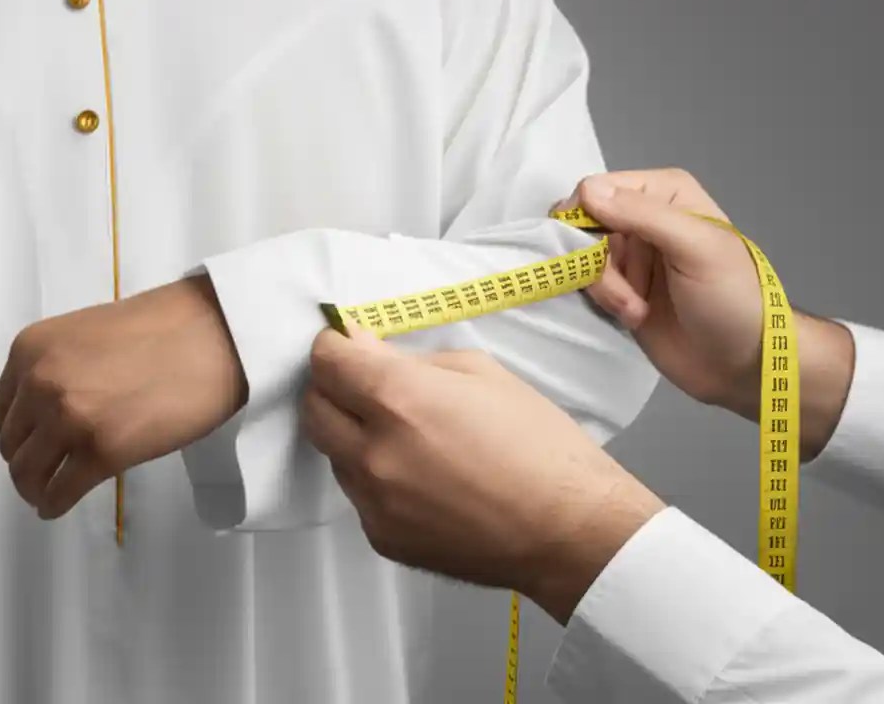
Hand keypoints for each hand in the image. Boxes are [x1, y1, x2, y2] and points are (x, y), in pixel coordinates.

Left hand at [0, 276, 246, 518]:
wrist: (213, 336)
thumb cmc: (165, 327)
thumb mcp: (87, 335)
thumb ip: (62, 368)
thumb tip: (54, 406)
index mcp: (31, 350)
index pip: (3, 409)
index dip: (17, 432)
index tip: (30, 443)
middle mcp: (39, 384)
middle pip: (12, 444)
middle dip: (26, 462)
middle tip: (43, 472)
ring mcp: (68, 420)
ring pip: (29, 473)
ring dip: (34, 489)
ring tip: (46, 495)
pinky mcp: (100, 453)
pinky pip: (61, 492)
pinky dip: (54, 505)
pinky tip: (57, 507)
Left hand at [303, 328, 663, 623]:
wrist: (569, 530)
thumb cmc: (539, 444)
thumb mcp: (482, 373)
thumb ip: (411, 359)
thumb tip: (362, 347)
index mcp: (398, 400)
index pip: (326, 360)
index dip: (336, 346)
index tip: (351, 346)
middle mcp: (373, 452)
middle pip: (314, 408)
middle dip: (333, 388)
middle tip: (367, 384)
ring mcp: (373, 502)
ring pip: (334, 453)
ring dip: (353, 435)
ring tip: (406, 436)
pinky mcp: (381, 537)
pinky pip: (359, 495)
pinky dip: (376, 478)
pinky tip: (421, 477)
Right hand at [563, 169, 854, 457]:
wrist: (740, 363)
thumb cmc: (729, 298)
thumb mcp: (695, 247)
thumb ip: (642, 215)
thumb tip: (586, 191)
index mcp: (664, 195)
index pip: (598, 189)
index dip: (587, 218)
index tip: (598, 252)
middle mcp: (642, 220)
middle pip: (584, 226)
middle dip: (597, 262)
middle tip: (625, 290)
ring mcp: (631, 257)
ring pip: (583, 260)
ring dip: (606, 289)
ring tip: (638, 311)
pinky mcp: (621, 291)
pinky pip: (588, 286)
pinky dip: (606, 303)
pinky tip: (634, 318)